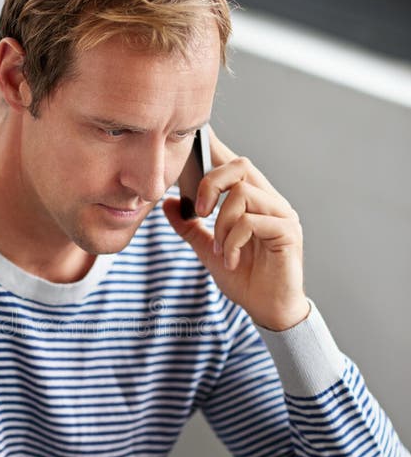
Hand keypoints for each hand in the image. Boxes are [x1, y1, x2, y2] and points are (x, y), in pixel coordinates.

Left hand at [164, 129, 309, 330]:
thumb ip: (189, 227)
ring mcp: (282, 215)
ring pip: (242, 194)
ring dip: (221, 224)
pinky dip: (233, 242)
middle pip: (240, 166)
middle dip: (210, 184)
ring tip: (222, 251)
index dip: (214, 150)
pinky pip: (252, 222)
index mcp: (254, 200)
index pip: (235, 164)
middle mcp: (271, 201)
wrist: (267, 309)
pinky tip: (232, 261)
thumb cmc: (245, 278)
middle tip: (199, 213)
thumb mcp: (209, 250)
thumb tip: (168, 203)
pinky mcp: (288, 232)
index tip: (191, 147)